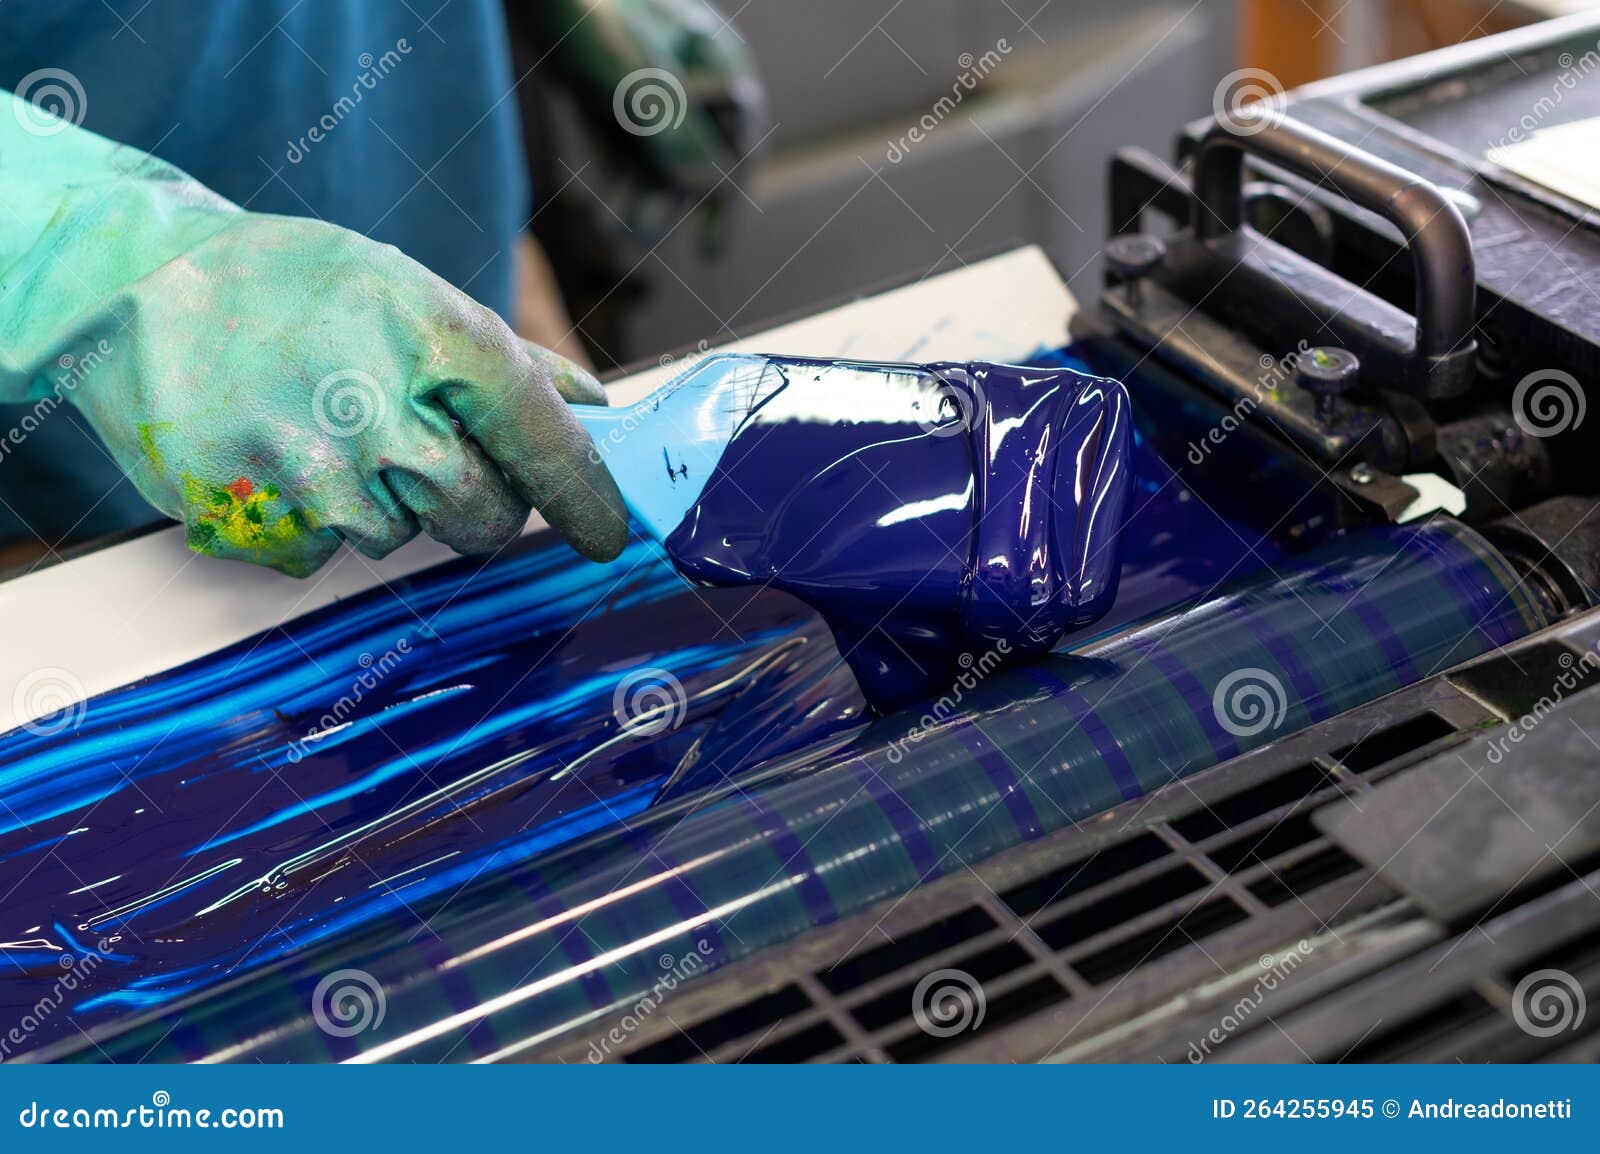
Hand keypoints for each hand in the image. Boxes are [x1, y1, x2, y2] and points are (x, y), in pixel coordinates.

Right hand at [73, 214, 627, 576]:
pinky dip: (310, 519)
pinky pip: (321, 554)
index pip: (542, 438)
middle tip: (422, 450)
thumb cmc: (290, 287)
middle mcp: (378, 413)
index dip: (584, 494)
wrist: (133, 289)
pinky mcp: (248, 523)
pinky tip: (274, 456)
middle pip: (482, 516)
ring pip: (400, 539)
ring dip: (381, 503)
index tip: (607, 532)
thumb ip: (506, 360)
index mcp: (433, 339)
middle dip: (474, 499)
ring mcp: (309, 476)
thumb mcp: (406, 289)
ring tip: (321, 428)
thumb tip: (591, 407)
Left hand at [528, 0, 766, 250]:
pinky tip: (601, 218)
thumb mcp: (638, 82)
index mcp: (718, 60)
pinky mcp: (611, 103)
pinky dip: (615, 186)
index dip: (729, 194)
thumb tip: (712, 188)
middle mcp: (691, 80)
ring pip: (655, 162)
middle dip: (675, 201)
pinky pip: (622, 156)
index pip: (738, 139)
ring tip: (612, 231)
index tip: (713, 243)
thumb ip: (676, 135)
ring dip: (639, 199)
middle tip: (679, 247)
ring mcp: (649, 93)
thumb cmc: (593, 18)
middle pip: (697, 157)